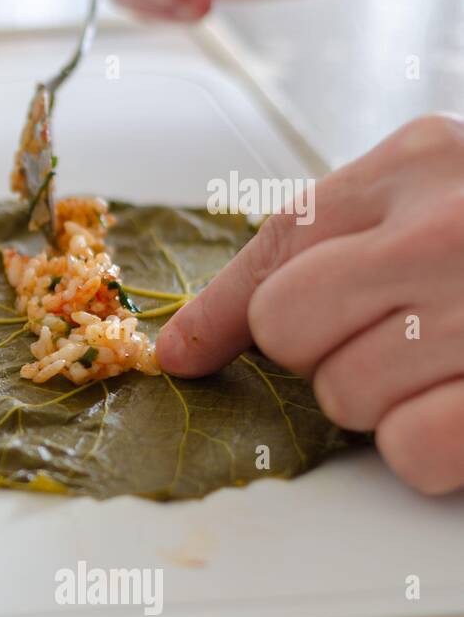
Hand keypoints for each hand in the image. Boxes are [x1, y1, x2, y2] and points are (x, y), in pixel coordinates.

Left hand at [157, 114, 463, 493]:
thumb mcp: (430, 193)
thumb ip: (313, 249)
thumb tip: (180, 348)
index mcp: (421, 163)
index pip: (274, 254)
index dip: (225, 317)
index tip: (190, 357)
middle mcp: (453, 226)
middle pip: (290, 330)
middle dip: (326, 354)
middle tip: (397, 340)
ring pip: (346, 399)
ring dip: (387, 403)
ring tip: (455, 363)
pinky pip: (411, 454)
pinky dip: (431, 449)